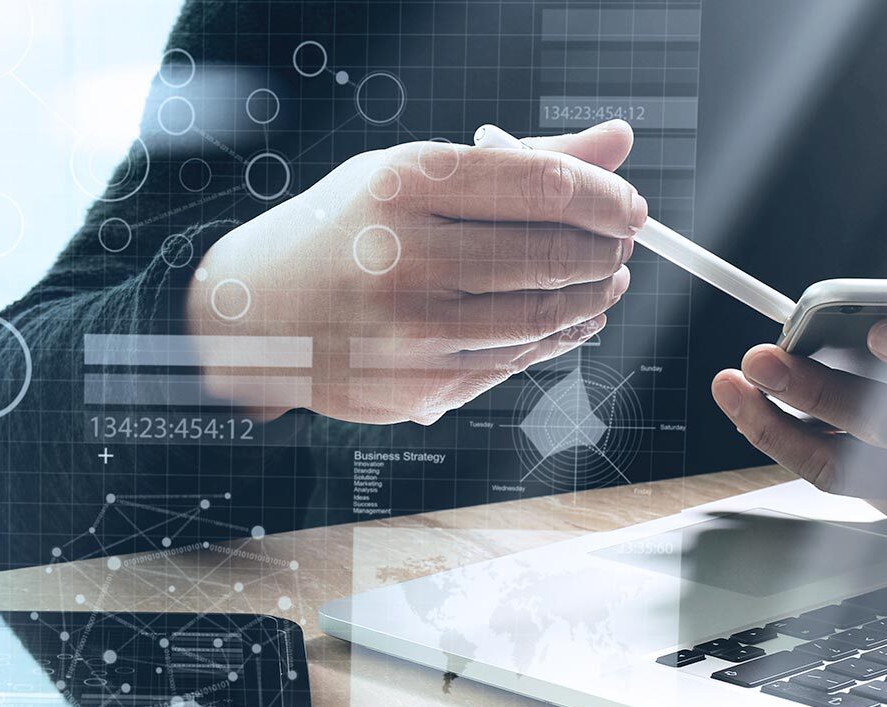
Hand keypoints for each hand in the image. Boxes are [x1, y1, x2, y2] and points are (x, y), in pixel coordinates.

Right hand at [185, 121, 647, 424]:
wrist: (258, 315)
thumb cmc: (345, 233)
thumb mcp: (414, 176)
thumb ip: (518, 164)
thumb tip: (618, 142)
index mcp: (405, 186)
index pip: (544, 185)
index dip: (606, 196)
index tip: (628, 203)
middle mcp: (406, 258)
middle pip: (553, 254)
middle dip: (607, 249)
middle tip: (622, 243)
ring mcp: (413, 330)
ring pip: (543, 316)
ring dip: (591, 298)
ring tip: (602, 281)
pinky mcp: (420, 385)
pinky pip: (513, 361)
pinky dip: (554, 339)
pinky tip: (565, 320)